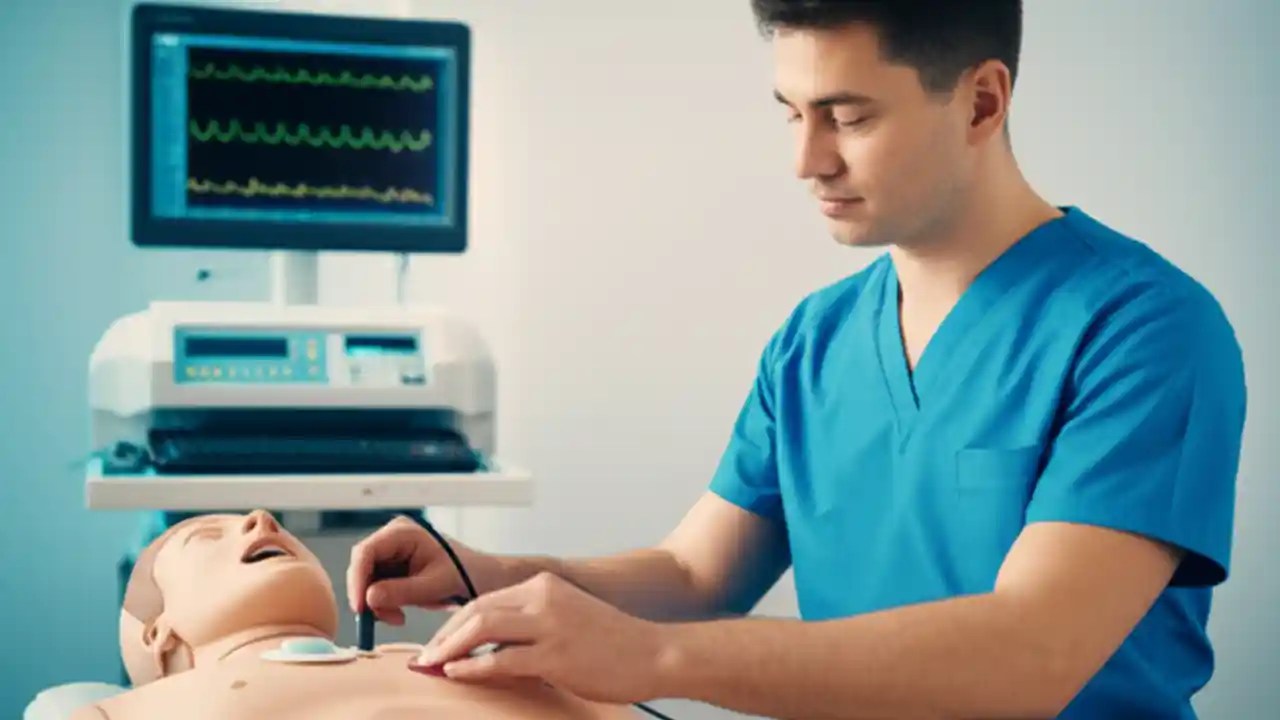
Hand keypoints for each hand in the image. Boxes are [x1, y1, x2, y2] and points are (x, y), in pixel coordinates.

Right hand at [346, 516, 508, 623]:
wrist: (483, 579)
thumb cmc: (466, 574)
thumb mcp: (435, 585)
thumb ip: (401, 591)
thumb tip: (368, 597)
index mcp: (404, 532)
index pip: (367, 552)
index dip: (357, 579)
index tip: (360, 606)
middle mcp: (393, 538)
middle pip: (362, 566)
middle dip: (367, 595)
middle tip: (381, 619)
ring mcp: (392, 552)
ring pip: (365, 580)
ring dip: (375, 603)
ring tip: (397, 618)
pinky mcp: (393, 568)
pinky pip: (374, 587)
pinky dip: (382, 604)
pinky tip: (397, 614)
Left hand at [414, 572, 670, 704]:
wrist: (655, 653)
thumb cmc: (612, 643)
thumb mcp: (566, 619)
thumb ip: (530, 626)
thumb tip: (490, 648)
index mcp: (544, 585)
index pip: (484, 600)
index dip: (453, 623)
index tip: (436, 643)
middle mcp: (544, 597)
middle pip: (476, 610)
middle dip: (443, 635)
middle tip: (423, 656)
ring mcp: (550, 624)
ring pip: (482, 627)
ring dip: (450, 648)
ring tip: (431, 665)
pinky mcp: (556, 654)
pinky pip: (501, 658)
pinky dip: (473, 666)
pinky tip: (456, 674)